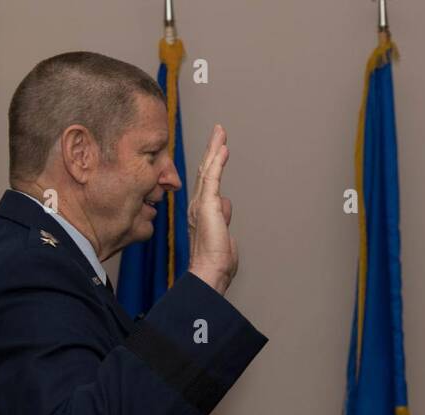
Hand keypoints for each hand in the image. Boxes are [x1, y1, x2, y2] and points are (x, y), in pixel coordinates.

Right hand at [187, 124, 237, 295]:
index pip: (208, 183)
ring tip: (220, 133)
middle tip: (218, 132)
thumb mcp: (224, 235)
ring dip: (215, 150)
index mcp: (201, 213)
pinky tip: (223, 148)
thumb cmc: (216, 262)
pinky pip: (213, 177)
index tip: (218, 150)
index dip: (212, 165)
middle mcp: (198, 205)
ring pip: (208, 170)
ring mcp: (201, 204)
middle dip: (212, 150)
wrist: (210, 272)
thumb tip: (226, 204)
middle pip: (206, 171)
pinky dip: (218, 161)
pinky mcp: (207, 204)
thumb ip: (223, 217)